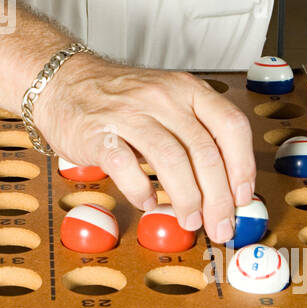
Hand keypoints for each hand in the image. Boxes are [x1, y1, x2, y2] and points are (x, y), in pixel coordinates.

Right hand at [31, 54, 256, 244]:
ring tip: (189, 220)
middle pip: (204, 152)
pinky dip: (141, 192)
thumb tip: (225, 186)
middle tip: (220, 225)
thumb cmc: (118, 99)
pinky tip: (147, 202)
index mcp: (186, 89)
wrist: (62, 82)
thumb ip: (192, 133)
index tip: (243, 197)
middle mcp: (162, 97)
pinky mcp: (98, 134)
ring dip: (187, 200)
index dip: (243, 166)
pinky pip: (127, 168)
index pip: (231, 126)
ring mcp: (129, 114)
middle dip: (218, 198)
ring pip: (172, 161)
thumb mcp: (165, 100)